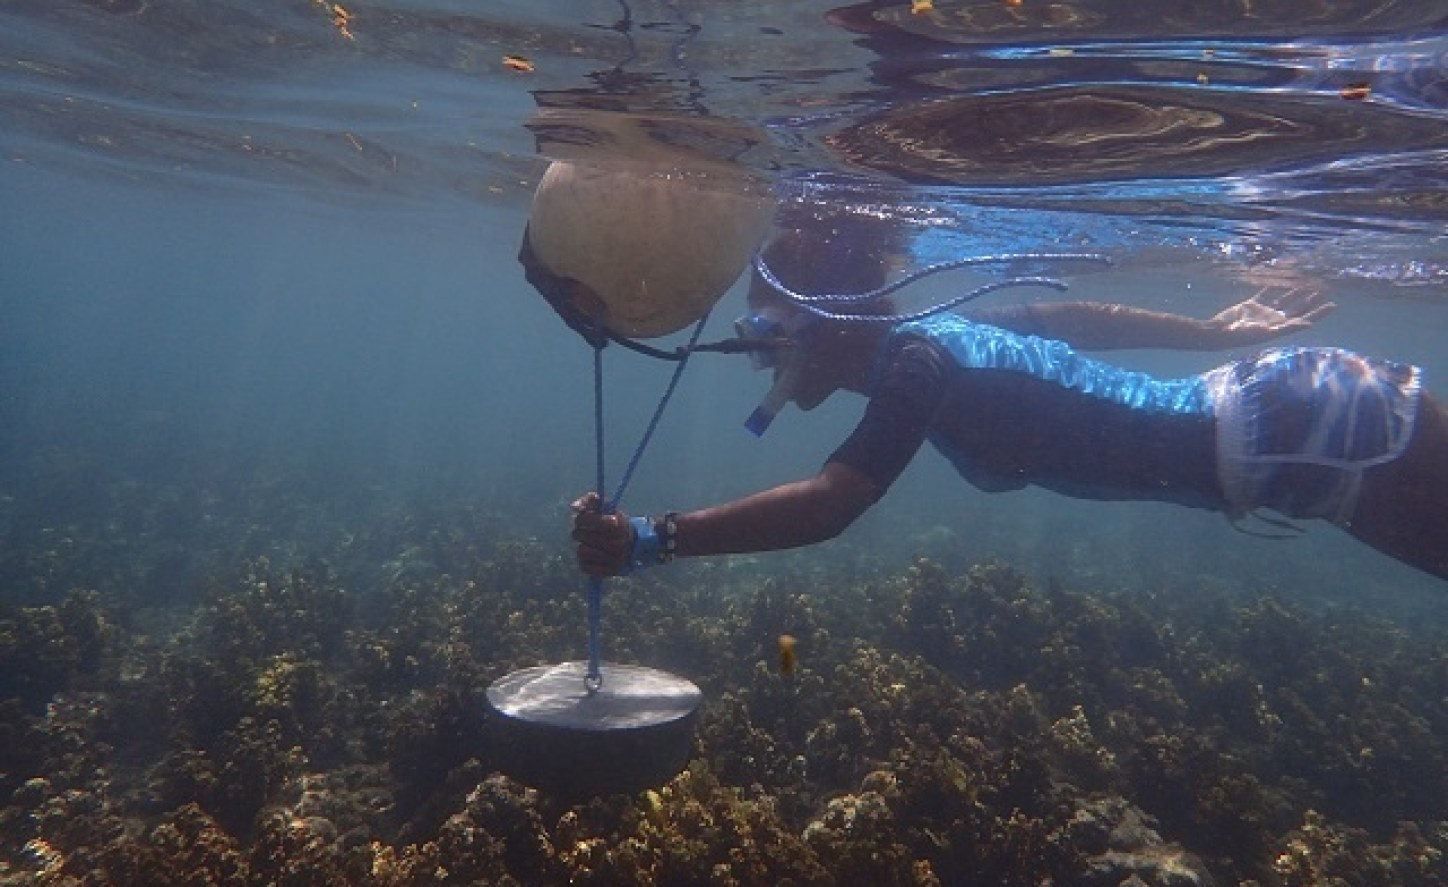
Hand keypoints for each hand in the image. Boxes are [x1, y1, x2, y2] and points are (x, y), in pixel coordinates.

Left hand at [570, 492, 634, 577]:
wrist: (635, 545)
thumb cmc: (617, 523)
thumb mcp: (608, 508)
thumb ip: (591, 500)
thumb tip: (573, 506)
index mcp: (617, 524)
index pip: (588, 519)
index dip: (582, 518)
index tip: (585, 518)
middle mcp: (617, 543)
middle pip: (580, 535)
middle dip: (580, 531)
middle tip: (586, 531)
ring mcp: (613, 559)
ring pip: (581, 551)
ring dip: (583, 546)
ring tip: (589, 544)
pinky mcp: (608, 572)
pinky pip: (584, 566)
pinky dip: (585, 560)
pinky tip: (592, 556)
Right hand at [1205, 286, 1335, 346]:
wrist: (1219, 332)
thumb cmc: (1241, 336)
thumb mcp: (1266, 333)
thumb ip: (1288, 328)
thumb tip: (1309, 324)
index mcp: (1280, 327)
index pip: (1305, 319)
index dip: (1319, 313)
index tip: (1333, 305)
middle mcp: (1274, 320)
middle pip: (1298, 309)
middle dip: (1312, 301)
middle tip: (1325, 291)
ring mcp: (1262, 312)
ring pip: (1284, 300)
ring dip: (1296, 293)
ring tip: (1309, 285)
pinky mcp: (1250, 305)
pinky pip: (1264, 294)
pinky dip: (1271, 288)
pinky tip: (1278, 281)